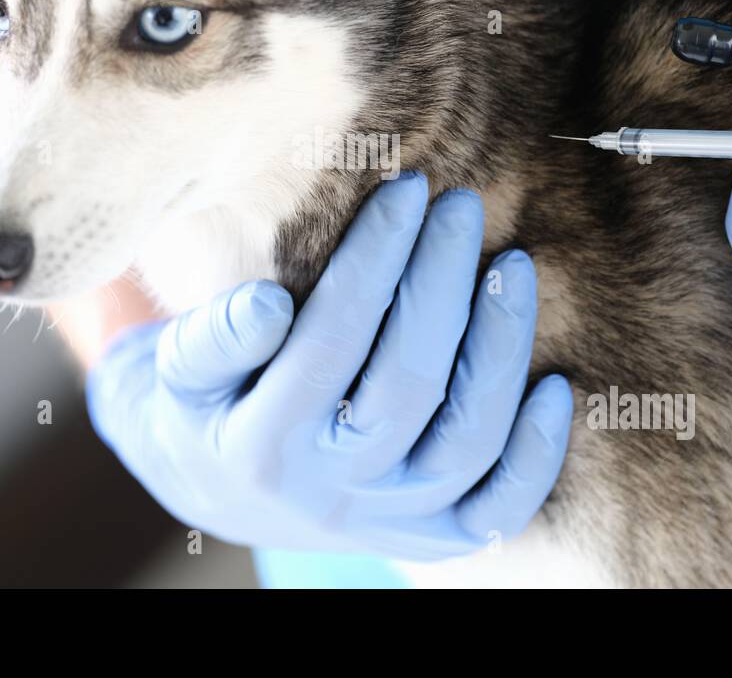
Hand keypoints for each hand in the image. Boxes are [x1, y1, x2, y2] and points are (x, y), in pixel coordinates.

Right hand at [86, 173, 571, 559]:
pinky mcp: (432, 538)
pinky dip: (537, 453)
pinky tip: (555, 385)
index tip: (405, 192)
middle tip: (458, 207)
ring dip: (500, 348)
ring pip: (468, 441)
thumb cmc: (201, 406)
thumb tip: (268, 304)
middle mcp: (331, 496)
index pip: (333, 339)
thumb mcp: (176, 372)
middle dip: (441, 282)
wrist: (222, 487)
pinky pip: (501, 508)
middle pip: (409, 384)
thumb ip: (212, 340)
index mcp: (262, 448)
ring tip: (512, 267)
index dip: (375, 258)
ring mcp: (389, 523)